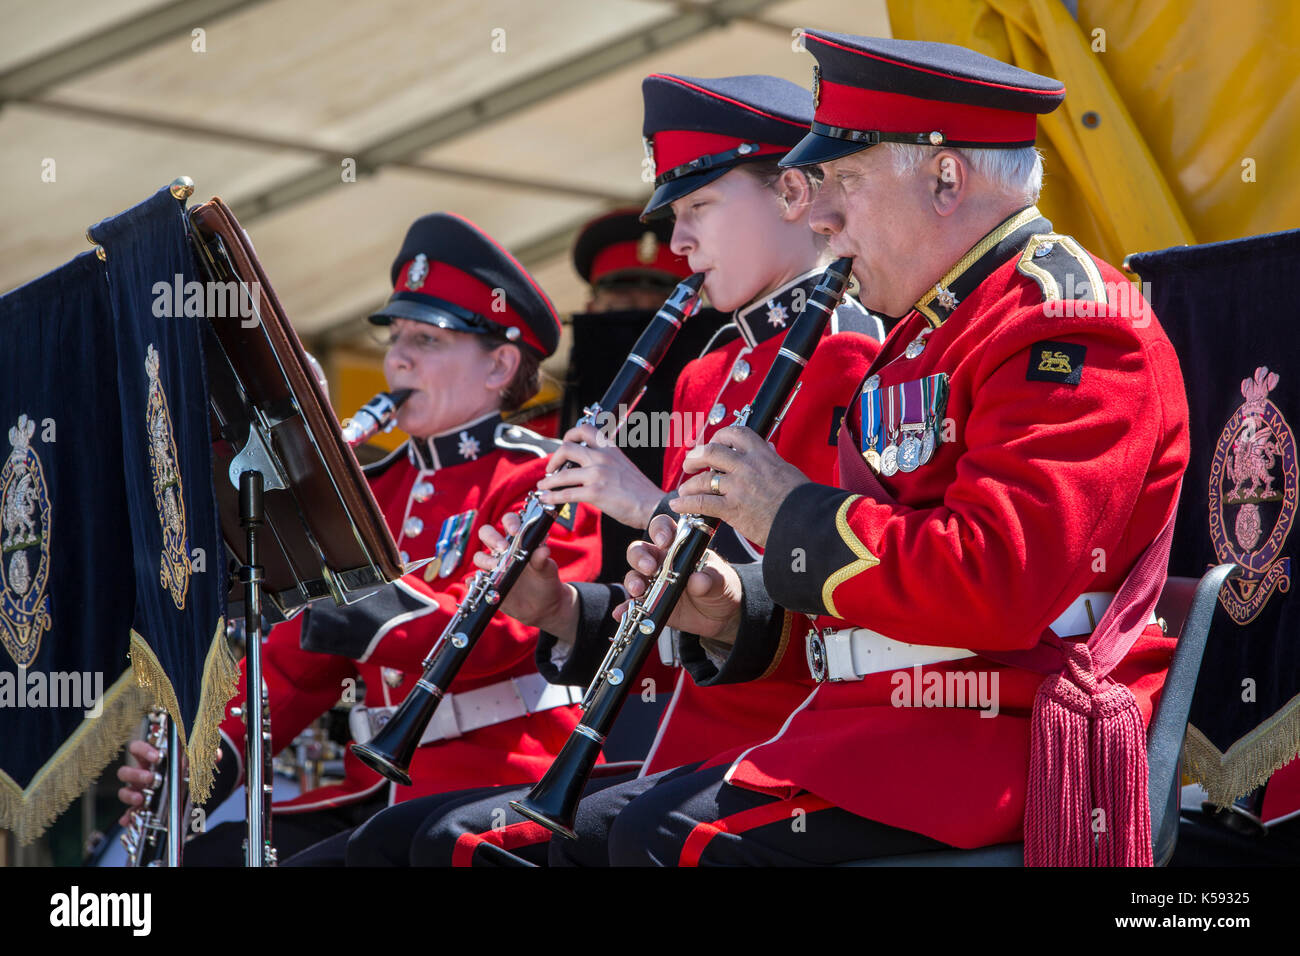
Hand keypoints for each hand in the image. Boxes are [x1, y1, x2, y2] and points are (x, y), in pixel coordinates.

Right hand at [116, 738, 199, 826]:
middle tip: (151, 778)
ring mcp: (139, 790)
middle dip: (136, 774)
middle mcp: (141, 773)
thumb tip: (216, 755)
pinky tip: (129, 820)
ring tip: (141, 798)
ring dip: (130, 794)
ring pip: (124, 791)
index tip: (156, 755)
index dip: (143, 750)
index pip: (137, 748)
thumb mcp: (195, 760)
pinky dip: (128, 817)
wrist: (188, 785)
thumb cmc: (185, 767)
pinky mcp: (140, 806)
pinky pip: (129, 813)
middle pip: (125, 771)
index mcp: (151, 758)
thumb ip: (205, 755)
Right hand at [472, 511, 578, 638]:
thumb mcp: (548, 571)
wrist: (543, 606)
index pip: (509, 521)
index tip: (516, 531)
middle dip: (492, 538)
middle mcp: (503, 550)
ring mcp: (493, 567)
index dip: (510, 522)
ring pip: (479, 556)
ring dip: (485, 560)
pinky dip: (472, 581)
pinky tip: (478, 583)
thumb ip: (543, 560)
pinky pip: (473, 580)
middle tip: (503, 548)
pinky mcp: (487, 584)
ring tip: (497, 568)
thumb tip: (543, 550)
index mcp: (518, 540)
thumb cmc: (546, 581)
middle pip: (487, 533)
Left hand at [536, 423, 662, 528]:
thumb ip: (605, 461)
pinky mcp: (594, 492)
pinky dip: (552, 496)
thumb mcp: (623, 465)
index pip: (585, 429)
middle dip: (553, 459)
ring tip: (543, 485)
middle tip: (550, 468)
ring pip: (562, 473)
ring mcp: (597, 474)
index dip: (569, 434)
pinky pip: (566, 493)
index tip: (564, 443)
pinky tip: (546, 498)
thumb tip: (587, 466)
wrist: (652, 505)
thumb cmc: (640, 490)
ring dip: (548, 481)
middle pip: (567, 448)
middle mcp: (602, 458)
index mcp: (609, 449)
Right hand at [615, 515, 743, 644]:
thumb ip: (711, 578)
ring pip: (633, 575)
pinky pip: (633, 604)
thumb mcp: (722, 581)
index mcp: (679, 547)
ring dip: (632, 581)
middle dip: (640, 557)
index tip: (664, 541)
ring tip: (638, 590)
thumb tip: (698, 579)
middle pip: (639, 550)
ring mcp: (654, 583)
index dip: (660, 530)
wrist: (723, 615)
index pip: (663, 529)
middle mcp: (661, 561)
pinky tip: (622, 612)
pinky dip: (625, 607)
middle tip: (650, 568)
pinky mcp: (650, 603)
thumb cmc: (722, 587)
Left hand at [670, 426, 809, 547]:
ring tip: (684, 490)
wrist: (808, 522)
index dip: (720, 436)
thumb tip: (769, 447)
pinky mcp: (733, 508)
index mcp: (763, 455)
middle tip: (690, 464)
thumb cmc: (803, 500)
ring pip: (704, 479)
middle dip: (696, 456)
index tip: (714, 443)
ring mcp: (739, 487)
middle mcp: (748, 466)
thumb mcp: (789, 471)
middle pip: (712, 452)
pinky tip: (678, 505)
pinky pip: (702, 502)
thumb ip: (773, 460)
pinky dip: (686, 503)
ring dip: (689, 484)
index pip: (736, 433)